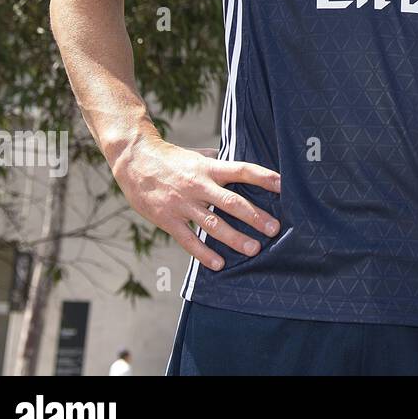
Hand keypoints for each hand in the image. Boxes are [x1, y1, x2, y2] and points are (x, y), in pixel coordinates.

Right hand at [113, 134, 280, 271]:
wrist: (133, 160)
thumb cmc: (170, 158)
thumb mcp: (197, 154)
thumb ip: (218, 162)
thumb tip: (239, 167)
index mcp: (209, 167)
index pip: (242, 170)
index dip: (264, 177)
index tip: (284, 185)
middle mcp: (198, 185)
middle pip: (232, 202)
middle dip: (255, 216)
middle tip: (274, 228)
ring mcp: (182, 203)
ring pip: (213, 224)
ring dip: (234, 238)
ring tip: (254, 249)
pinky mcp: (167, 219)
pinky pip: (188, 239)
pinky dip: (203, 253)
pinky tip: (218, 264)